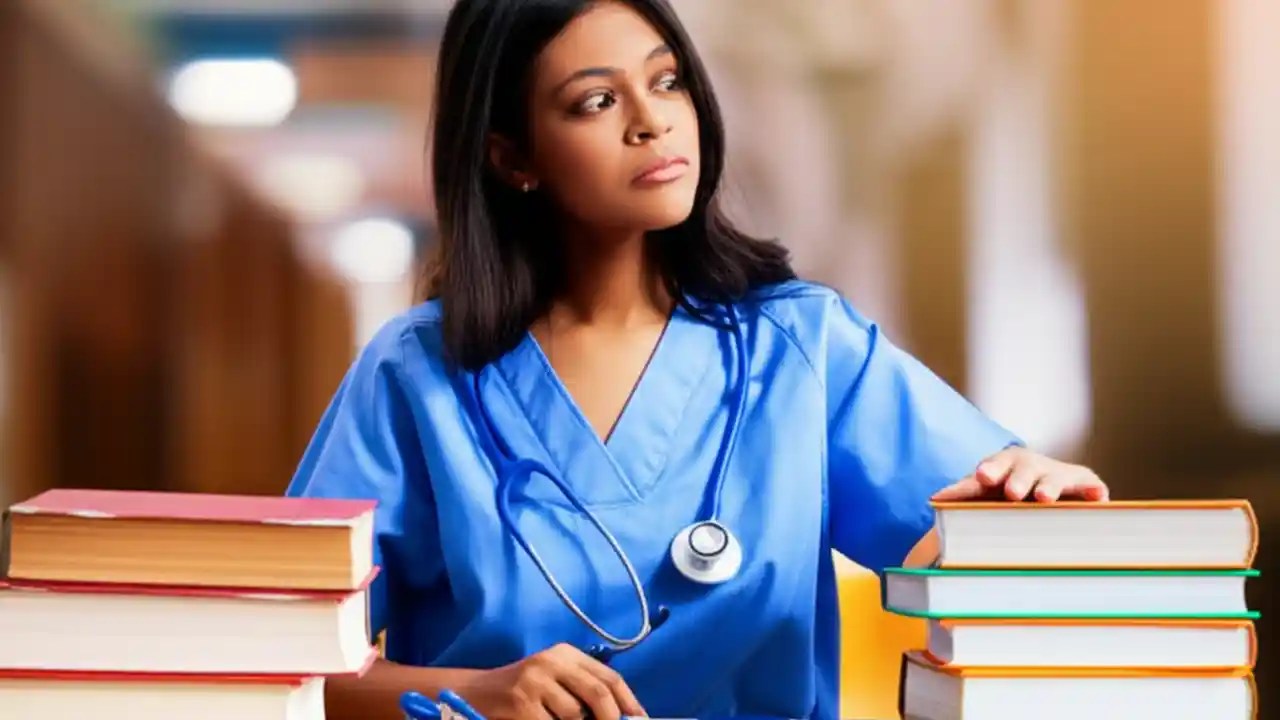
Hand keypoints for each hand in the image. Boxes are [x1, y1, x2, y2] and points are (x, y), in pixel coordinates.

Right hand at [456, 643, 645, 719]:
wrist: (475, 694)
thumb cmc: (523, 693)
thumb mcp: (555, 681)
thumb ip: (584, 693)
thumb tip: (624, 717)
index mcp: (566, 654)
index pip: (610, 678)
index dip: (630, 703)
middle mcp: (552, 662)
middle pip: (599, 693)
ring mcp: (535, 682)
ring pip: (575, 716)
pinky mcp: (521, 703)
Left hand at [932, 446, 1108, 502]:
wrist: (1042, 485)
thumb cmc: (1005, 490)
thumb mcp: (983, 490)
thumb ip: (962, 494)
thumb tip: (934, 500)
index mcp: (1003, 465)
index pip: (994, 466)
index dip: (990, 470)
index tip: (982, 476)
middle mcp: (1031, 467)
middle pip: (1024, 470)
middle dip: (1018, 480)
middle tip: (1012, 493)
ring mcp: (1058, 475)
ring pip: (1054, 478)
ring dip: (1049, 487)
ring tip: (1044, 498)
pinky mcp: (1084, 486)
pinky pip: (1090, 487)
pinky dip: (1094, 491)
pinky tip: (1098, 498)